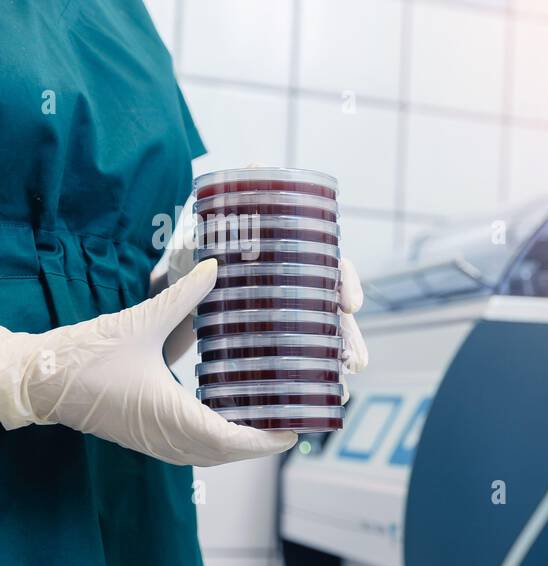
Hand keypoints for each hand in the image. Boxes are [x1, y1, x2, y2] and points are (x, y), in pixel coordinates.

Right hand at [0, 260, 297, 466]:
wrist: (38, 379)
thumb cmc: (85, 355)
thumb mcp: (141, 322)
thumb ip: (183, 297)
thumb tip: (215, 267)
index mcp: (171, 417)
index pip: (232, 440)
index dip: (267, 439)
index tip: (294, 430)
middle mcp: (168, 438)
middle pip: (229, 453)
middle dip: (262, 441)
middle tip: (293, 421)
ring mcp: (156, 443)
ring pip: (211, 455)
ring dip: (241, 445)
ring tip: (270, 422)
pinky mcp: (147, 439)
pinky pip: (193, 449)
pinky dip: (218, 441)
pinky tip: (233, 421)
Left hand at [151, 198, 368, 379]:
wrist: (164, 291)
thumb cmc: (190, 258)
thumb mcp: (205, 235)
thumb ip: (233, 205)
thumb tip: (258, 163)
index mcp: (290, 259)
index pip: (331, 266)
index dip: (346, 283)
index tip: (348, 305)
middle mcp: (296, 287)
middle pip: (335, 309)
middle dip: (351, 335)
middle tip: (355, 361)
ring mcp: (288, 315)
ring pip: (328, 336)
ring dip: (344, 357)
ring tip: (349, 377)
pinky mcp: (274, 341)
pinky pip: (307, 358)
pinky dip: (321, 375)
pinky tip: (331, 391)